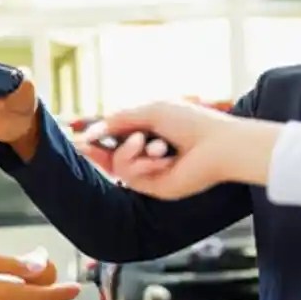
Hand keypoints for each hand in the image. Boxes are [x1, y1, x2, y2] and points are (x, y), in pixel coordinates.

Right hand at [76, 100, 282, 199]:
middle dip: (99, 149)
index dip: (98, 137)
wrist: (218, 145)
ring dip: (129, 153)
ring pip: (117, 166)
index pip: (115, 138)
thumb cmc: (191, 123)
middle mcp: (148, 154)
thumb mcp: (150, 111)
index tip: (82, 136)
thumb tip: (92, 131)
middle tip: (86, 143)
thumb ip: (119, 120)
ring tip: (152, 145)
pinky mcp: (156, 188)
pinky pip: (131, 177)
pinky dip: (143, 164)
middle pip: (110, 156)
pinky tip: (162, 157)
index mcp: (149, 133)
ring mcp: (151, 172)